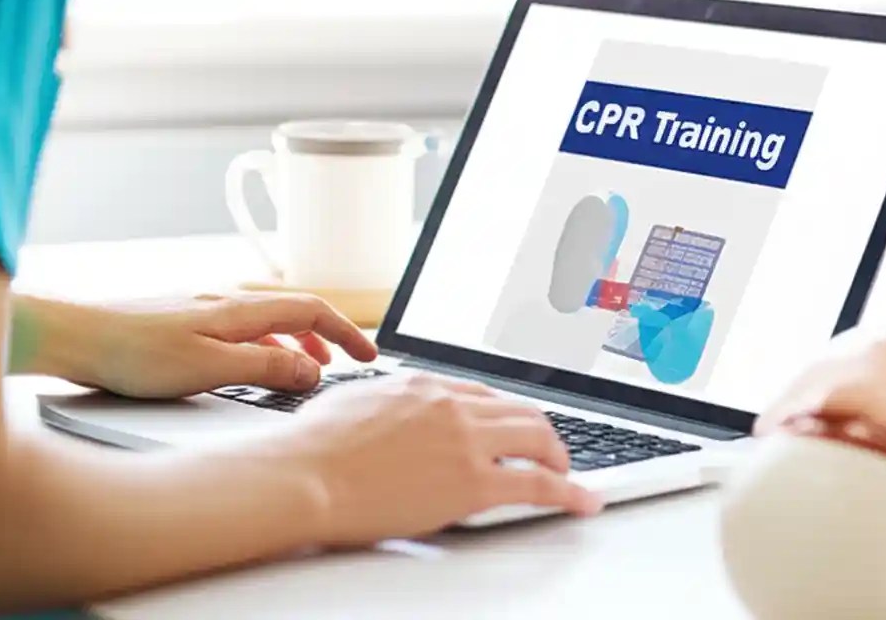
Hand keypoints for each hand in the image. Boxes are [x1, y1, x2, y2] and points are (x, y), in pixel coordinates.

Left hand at [17, 292, 377, 397]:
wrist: (71, 336)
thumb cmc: (132, 353)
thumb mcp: (210, 368)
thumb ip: (266, 368)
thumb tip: (312, 372)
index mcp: (240, 309)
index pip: (312, 311)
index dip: (347, 333)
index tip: (369, 355)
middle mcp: (227, 300)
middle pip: (296, 309)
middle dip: (329, 335)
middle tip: (349, 361)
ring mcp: (205, 307)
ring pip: (270, 317)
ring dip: (299, 340)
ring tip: (308, 367)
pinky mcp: (186, 318)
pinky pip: (245, 324)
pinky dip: (268, 340)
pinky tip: (253, 360)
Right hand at [265, 373, 601, 542]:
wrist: (303, 474)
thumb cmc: (311, 448)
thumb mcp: (352, 400)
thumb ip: (384, 400)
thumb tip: (385, 407)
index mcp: (423, 384)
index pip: (483, 394)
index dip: (505, 414)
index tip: (513, 426)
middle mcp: (452, 405)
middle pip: (520, 409)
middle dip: (542, 431)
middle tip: (550, 452)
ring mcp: (466, 441)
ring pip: (538, 437)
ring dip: (559, 457)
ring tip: (566, 476)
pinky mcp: (473, 482)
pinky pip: (537, 484)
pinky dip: (569, 493)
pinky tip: (582, 501)